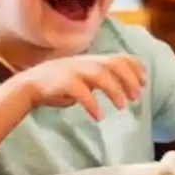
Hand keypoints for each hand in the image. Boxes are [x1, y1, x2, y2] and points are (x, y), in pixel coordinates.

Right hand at [15, 55, 146, 120]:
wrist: (29, 87)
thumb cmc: (60, 85)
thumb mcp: (84, 78)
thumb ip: (102, 78)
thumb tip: (126, 87)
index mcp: (92, 60)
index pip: (120, 57)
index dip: (135, 68)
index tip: (145, 82)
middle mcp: (85, 62)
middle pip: (114, 64)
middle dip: (129, 79)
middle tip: (137, 97)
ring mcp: (74, 71)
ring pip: (100, 75)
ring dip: (115, 90)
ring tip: (123, 106)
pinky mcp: (63, 83)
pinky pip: (81, 92)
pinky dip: (92, 104)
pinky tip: (98, 116)